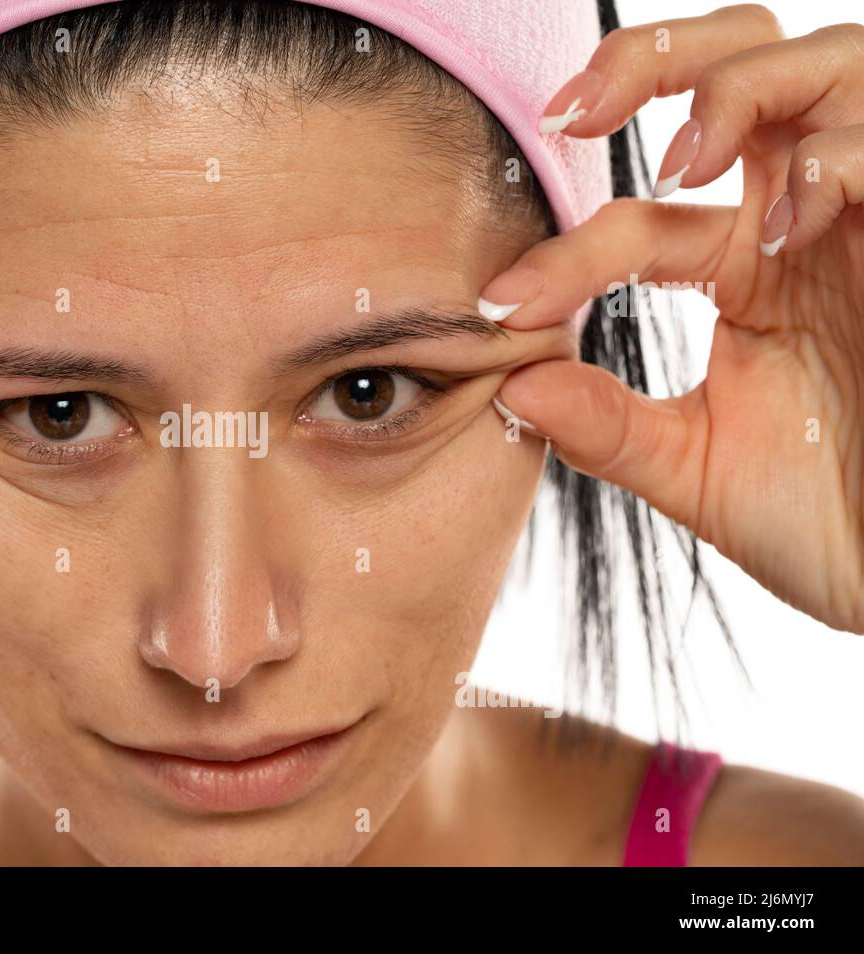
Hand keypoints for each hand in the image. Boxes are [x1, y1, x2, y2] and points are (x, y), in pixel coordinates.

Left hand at [479, 5, 863, 632]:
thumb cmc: (832, 519)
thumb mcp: (696, 471)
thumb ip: (607, 427)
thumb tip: (511, 385)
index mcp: (743, 269)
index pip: (636, 222)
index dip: (561, 253)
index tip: (499, 307)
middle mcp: (803, 225)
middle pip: (742, 64)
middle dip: (651, 58)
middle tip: (572, 112)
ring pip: (824, 64)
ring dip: (738, 86)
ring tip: (681, 161)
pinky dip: (833, 160)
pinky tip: (785, 226)